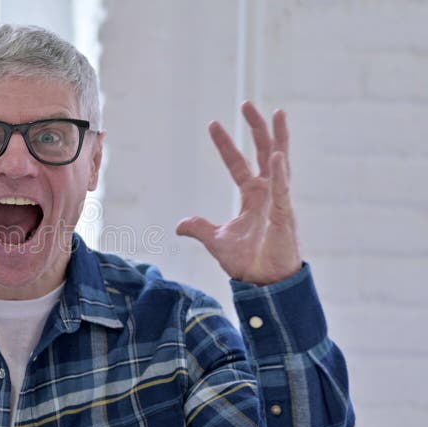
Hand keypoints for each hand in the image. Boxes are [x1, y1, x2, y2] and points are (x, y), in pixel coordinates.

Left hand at [176, 101, 300, 284]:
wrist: (264, 284)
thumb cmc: (248, 262)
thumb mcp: (217, 241)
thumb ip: (200, 229)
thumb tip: (179, 225)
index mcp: (253, 196)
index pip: (238, 164)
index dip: (226, 145)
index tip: (213, 124)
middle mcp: (268, 193)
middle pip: (263, 152)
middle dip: (256, 128)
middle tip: (247, 104)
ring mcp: (279, 202)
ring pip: (281, 162)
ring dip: (277, 138)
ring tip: (277, 114)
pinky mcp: (284, 216)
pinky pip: (282, 191)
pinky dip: (279, 173)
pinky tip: (275, 155)